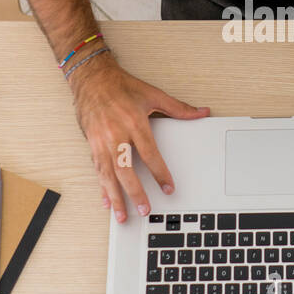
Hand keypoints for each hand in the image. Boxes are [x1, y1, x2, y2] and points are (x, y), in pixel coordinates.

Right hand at [70, 57, 209, 222]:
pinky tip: (106, 201)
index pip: (149, 153)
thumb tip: (201, 112)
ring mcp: (101, 141)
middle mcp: (116, 134)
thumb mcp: (152, 94)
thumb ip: (178, 108)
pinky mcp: (91, 144)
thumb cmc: (121, 86)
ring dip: (115, 197)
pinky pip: (97, 170)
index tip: (168, 188)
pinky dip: (102, 187)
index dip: (160, 173)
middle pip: (126, 169)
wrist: (91, 78)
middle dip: (135, 193)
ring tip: (121, 215)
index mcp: (133, 122)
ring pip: (108, 174)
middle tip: (144, 210)